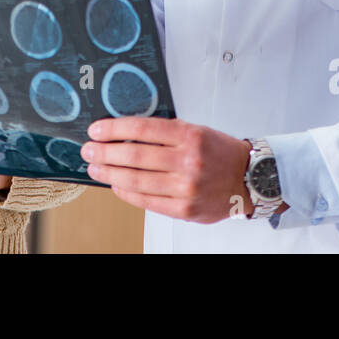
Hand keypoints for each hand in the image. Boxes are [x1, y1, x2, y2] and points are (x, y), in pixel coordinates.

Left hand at [81, 117, 265, 222]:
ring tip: (96, 168)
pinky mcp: (184, 209)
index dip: (114, 129)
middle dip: (105, 152)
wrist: (250, 179)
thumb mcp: (196, 130)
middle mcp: (188, 161)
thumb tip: (125, 134)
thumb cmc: (220, 152)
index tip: (97, 130)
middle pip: (134, 156)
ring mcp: (186, 187)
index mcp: (190, 136)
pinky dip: (127, 193)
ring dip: (110, 174)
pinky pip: (147, 201)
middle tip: (88, 150)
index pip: (143, 129)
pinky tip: (116, 185)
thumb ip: (164, 133)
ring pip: (137, 180)